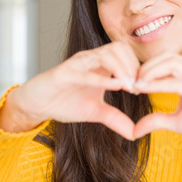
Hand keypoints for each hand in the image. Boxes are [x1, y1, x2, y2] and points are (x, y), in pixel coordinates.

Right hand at [8, 41, 141, 139]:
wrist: (36, 104)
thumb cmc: (64, 102)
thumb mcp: (95, 112)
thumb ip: (115, 119)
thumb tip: (135, 133)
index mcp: (100, 65)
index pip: (126, 55)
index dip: (139, 69)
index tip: (145, 88)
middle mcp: (91, 60)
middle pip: (119, 48)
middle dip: (133, 65)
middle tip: (139, 87)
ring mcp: (78, 64)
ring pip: (105, 54)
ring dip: (121, 69)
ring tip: (130, 87)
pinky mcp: (64, 72)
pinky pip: (85, 71)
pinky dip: (102, 78)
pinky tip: (115, 87)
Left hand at [131, 53, 181, 165]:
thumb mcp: (177, 123)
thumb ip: (157, 121)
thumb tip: (134, 130)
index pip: (165, 61)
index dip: (145, 69)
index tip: (129, 84)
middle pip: (166, 56)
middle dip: (144, 67)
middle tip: (128, 82)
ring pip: (172, 63)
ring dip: (149, 72)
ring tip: (135, 85)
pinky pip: (178, 83)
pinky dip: (158, 84)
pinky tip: (143, 90)